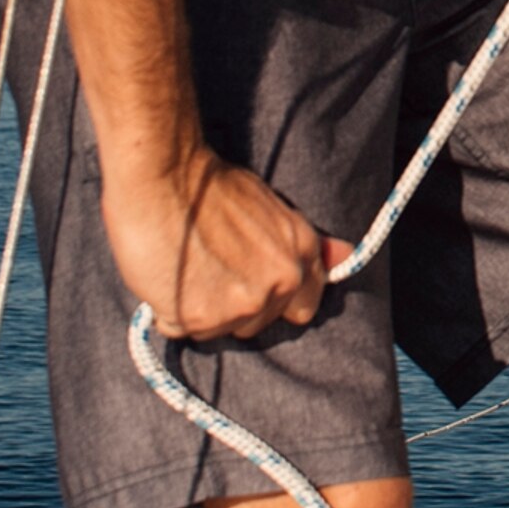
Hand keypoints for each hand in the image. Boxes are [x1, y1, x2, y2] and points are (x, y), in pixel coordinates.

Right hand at [106, 152, 353, 341]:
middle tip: (207, 270)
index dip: (273, 300)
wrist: (163, 177)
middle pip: (256, 324)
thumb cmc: (208, 186)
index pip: (302, 307)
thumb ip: (299, 241)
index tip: (250, 287)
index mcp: (302, 251)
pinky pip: (180, 330)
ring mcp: (243, 303)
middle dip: (232, 307)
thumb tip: (345, 255)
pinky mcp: (201, 317)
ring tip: (184, 268)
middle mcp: (281, 281)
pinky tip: (166, 277)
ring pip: (217, 330)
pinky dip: (169, 311)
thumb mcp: (269, 206)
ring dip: (198, 310)